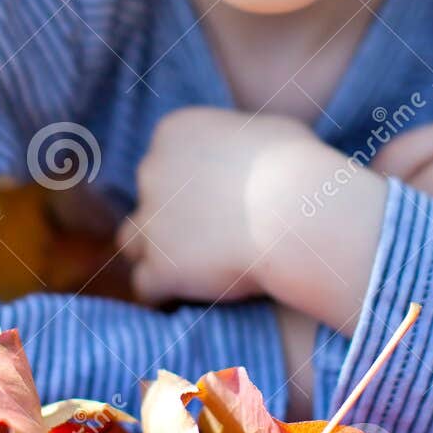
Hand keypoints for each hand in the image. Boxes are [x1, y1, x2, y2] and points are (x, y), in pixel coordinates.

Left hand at [114, 106, 311, 306]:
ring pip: (132, 243)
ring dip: (156, 255)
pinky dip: (164, 295)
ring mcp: (151, 220)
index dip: (187, 187)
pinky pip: (146, 286)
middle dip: (170, 219)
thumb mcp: (270, 132)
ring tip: (188, 273)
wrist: (298, 215)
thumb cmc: (299, 169)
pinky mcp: (159, 265)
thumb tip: (250, 145)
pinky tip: (187, 300)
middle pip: (149, 200)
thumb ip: (242, 138)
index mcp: (172, 133)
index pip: (163, 161)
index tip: (216, 206)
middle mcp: (151, 170)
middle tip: (207, 240)